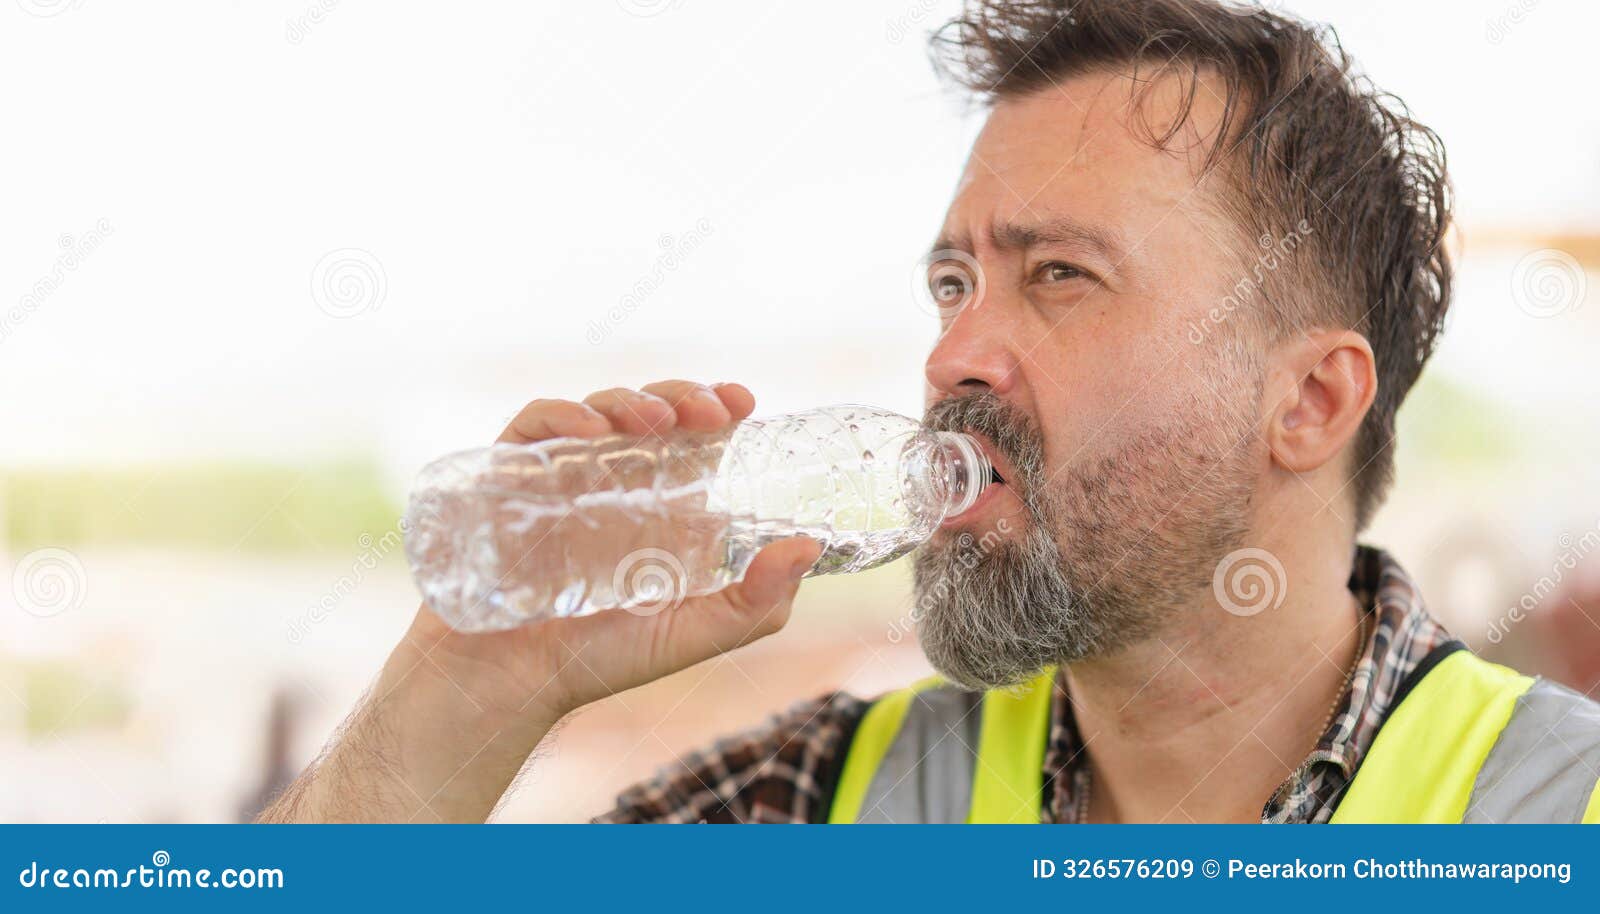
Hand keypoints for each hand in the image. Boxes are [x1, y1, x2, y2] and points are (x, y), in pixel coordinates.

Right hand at [406, 379, 821, 722]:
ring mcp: (560, 476)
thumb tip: (808, 547)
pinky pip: (533, 428)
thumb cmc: (599, 660)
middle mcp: (613, 483)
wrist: (507, 685)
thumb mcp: (692, 634)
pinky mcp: (507, 478)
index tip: (742, 402)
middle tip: (705, 410)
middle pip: (652, 411)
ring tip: (653, 421)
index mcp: (661, 507)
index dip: (718, 406)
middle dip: (682, 395)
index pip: (695, 438)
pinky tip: (586, 430)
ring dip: (630, 400)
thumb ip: (757, 603)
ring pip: (598, 409)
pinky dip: (561, 415)